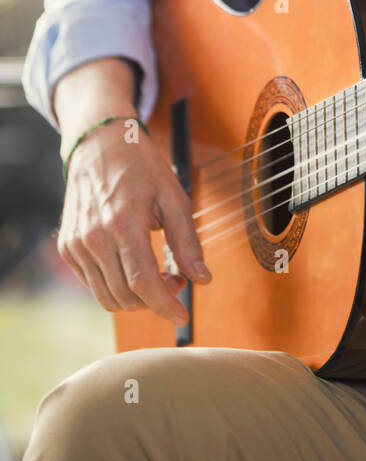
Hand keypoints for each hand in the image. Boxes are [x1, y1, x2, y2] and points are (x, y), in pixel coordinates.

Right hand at [57, 120, 209, 324]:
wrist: (100, 144)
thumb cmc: (141, 167)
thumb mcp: (174, 197)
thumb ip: (188, 241)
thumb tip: (203, 278)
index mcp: (123, 223)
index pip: (142, 283)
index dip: (165, 306)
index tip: (182, 316)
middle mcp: (94, 238)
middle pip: (125, 296)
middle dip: (155, 300)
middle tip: (176, 281)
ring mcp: (77, 244)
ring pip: (107, 296)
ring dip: (136, 297)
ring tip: (158, 274)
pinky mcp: (68, 247)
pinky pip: (92, 283)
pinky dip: (116, 285)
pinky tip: (133, 265)